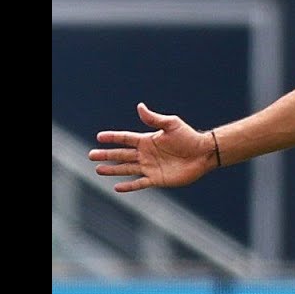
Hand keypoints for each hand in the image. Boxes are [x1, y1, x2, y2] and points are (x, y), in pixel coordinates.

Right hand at [88, 102, 216, 192]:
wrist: (204, 153)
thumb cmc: (189, 137)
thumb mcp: (171, 124)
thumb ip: (154, 119)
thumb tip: (140, 106)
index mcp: (147, 140)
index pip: (125, 138)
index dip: (113, 138)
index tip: (99, 137)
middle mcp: (146, 154)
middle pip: (121, 154)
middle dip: (106, 155)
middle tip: (91, 155)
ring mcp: (150, 167)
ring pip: (126, 169)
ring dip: (112, 169)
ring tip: (98, 170)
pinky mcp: (157, 179)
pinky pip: (139, 183)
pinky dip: (128, 186)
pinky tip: (117, 187)